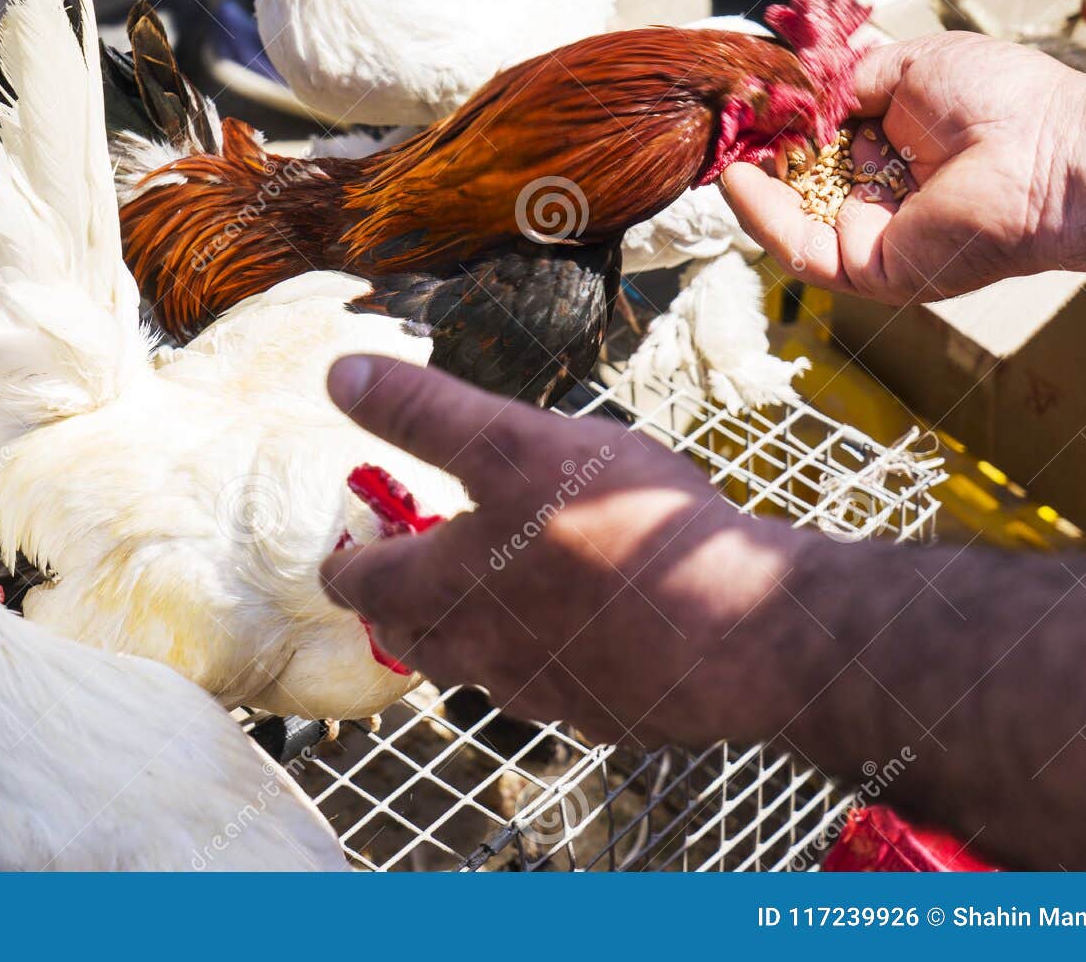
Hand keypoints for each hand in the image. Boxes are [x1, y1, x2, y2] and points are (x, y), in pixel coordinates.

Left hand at [319, 355, 796, 748]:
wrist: (743, 627)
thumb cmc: (624, 528)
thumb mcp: (513, 442)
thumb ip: (424, 411)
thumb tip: (341, 373)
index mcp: (442, 591)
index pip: (360, 584)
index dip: (346, 562)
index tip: (348, 549)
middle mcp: (479, 655)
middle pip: (412, 637)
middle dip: (400, 603)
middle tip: (412, 568)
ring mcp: (544, 694)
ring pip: (478, 668)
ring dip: (468, 633)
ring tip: (491, 592)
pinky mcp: (604, 712)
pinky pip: (551, 686)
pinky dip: (543, 656)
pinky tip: (579, 626)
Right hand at [721, 32, 1085, 303]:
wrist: (1052, 150)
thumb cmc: (1004, 101)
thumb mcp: (910, 65)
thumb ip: (848, 80)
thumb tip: (795, 89)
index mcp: (894, 153)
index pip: (818, 146)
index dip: (779, 125)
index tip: (745, 101)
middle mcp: (879, 199)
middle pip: (796, 185)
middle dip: (756, 155)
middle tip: (721, 125)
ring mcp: (872, 237)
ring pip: (789, 220)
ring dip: (749, 187)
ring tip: (720, 149)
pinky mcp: (870, 270)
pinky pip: (801, 250)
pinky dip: (763, 217)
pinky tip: (739, 179)